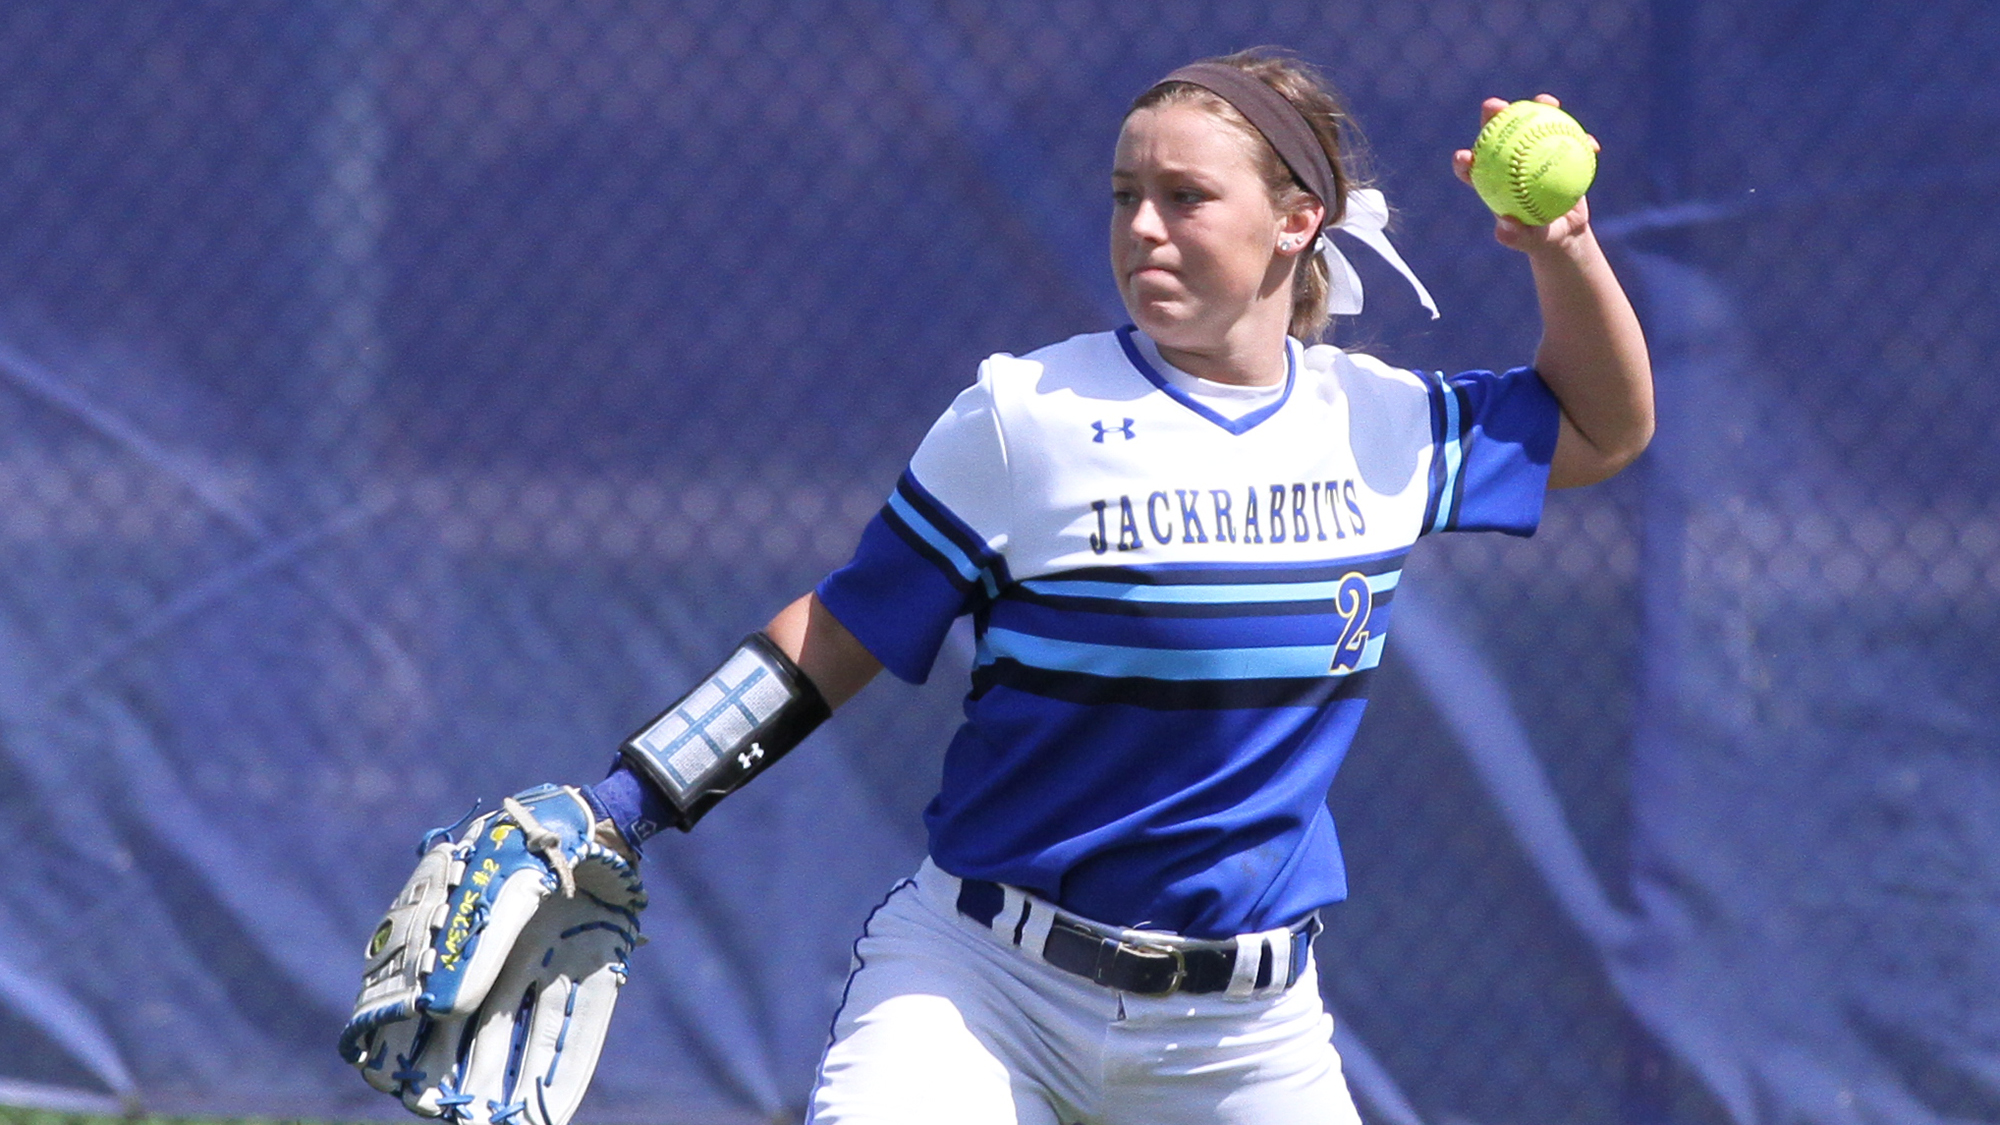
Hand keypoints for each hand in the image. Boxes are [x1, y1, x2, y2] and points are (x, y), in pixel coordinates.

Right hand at [339, 785, 645, 1124]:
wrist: (605, 818)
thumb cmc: (538, 840)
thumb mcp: (505, 885)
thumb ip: (479, 946)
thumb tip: (442, 1010)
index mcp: (456, 929)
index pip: (412, 997)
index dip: (396, 1042)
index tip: (390, 1080)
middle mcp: (495, 955)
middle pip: (461, 1029)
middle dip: (448, 1074)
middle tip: (440, 1112)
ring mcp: (540, 966)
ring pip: (512, 1036)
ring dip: (499, 1081)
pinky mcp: (588, 974)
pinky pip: (570, 1028)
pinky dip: (559, 1070)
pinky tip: (551, 1113)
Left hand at [1452, 94, 1600, 252]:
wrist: (1562, 231)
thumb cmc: (1541, 238)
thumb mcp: (1531, 241)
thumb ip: (1516, 237)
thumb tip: (1503, 228)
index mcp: (1492, 181)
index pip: (1471, 168)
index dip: (1463, 160)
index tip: (1464, 157)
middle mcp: (1508, 161)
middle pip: (1496, 132)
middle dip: (1492, 114)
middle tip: (1497, 107)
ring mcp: (1533, 151)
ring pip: (1532, 123)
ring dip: (1538, 108)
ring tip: (1548, 103)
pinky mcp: (1555, 150)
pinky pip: (1567, 137)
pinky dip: (1579, 139)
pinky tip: (1591, 145)